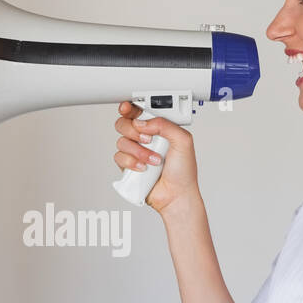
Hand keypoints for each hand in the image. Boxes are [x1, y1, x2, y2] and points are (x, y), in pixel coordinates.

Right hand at [113, 100, 200, 214]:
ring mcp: (136, 151)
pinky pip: (119, 157)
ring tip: (153, 160)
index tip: (127, 108)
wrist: (176, 195)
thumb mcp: (183, 141)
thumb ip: (164, 124)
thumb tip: (143, 123)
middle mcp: (145, 137)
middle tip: (147, 139)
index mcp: (158, 128)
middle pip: (124, 122)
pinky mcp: (128, 165)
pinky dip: (132, 163)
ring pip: (121, 140)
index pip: (139, 111)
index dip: (130, 107)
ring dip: (138, 151)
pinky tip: (144, 168)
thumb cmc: (183, 171)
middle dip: (133, 130)